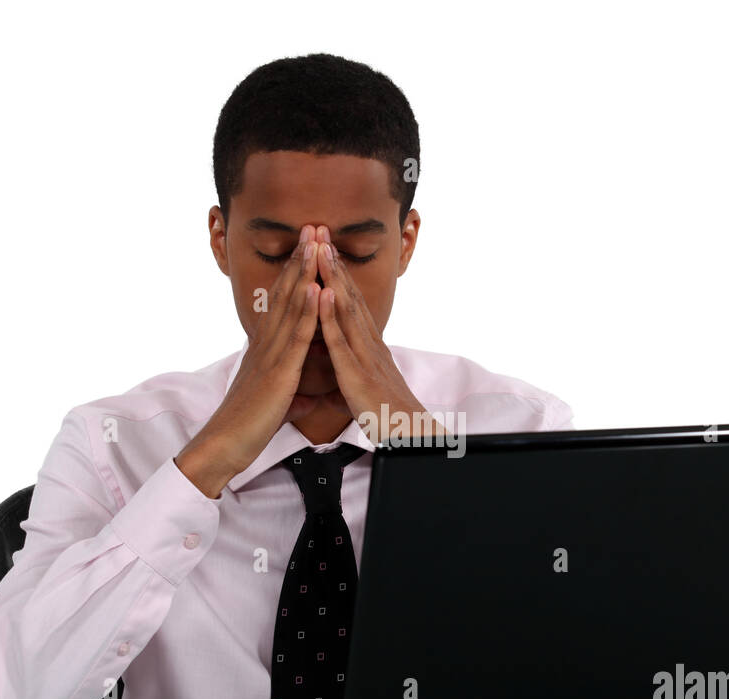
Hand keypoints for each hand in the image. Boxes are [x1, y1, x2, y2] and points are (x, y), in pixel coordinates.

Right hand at [175, 225, 320, 495]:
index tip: (308, 247)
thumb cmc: (248, 426)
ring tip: (315, 242)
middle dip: (300, 258)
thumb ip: (290, 393)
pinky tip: (315, 286)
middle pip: (285, 291)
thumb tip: (303, 397)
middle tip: (312, 226)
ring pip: (290, 305)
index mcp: (267, 348)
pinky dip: (306, 309)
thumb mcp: (276, 403)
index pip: (282, 302)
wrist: (226, 445)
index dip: (295, 273)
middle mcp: (267, 343)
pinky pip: (295, 335)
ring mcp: (272, 354)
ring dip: (304, 271)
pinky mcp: (278, 371)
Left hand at [314, 225, 442, 441]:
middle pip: (349, 295)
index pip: (350, 301)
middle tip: (318, 231)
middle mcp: (368, 342)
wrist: (409, 437)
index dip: (336, 273)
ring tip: (319, 248)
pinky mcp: (358, 373)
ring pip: (345, 310)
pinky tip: (322, 294)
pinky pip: (342, 342)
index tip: (322, 247)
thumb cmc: (389, 414)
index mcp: (368, 344)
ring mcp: (364, 355)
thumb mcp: (369, 381)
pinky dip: (331, 316)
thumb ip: (358, 365)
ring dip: (331, 278)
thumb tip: (348, 359)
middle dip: (332, 262)